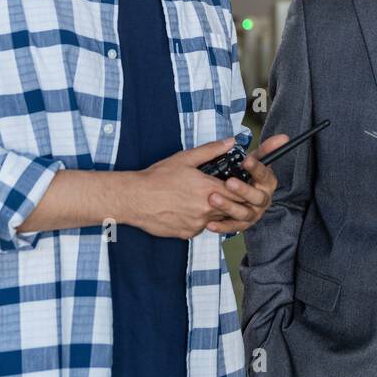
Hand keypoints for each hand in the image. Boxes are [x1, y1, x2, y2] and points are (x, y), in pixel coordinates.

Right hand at [127, 136, 274, 238]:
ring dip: (217, 211)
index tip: (239, 184)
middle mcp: (206, 210)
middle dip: (231, 201)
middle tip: (222, 192)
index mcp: (209, 189)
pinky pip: (202, 228)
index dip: (242, 188)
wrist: (134, 199)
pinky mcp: (187, 234)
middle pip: (232, 208)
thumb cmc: (157, 178)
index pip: (239, 193)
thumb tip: (230, 142)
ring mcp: (197, 224)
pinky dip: (200, 221)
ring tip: (204, 200)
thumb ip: (211, 150)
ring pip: (218, 220)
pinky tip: (190, 210)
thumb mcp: (185, 159)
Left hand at [206, 133, 285, 233]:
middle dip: (243, 190)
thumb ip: (266, 149)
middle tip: (229, 182)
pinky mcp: (241, 225)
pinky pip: (232, 228)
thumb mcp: (254, 160)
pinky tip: (209, 223)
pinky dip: (221, 226)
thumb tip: (284, 137)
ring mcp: (253, 214)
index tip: (246, 161)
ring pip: (244, 213)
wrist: (237, 194)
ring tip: (213, 198)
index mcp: (267, 183)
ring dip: (229, 207)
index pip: (265, 175)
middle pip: (257, 197)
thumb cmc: (245, 175)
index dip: (256, 168)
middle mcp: (262, 200)